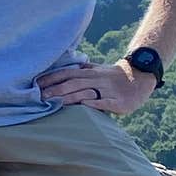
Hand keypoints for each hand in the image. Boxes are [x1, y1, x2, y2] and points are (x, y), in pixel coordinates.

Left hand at [36, 59, 156, 115]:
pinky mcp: (119, 101)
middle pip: (72, 83)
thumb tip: (59, 69)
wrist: (140, 77)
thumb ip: (79, 70)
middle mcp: (96, 79)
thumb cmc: (113, 76)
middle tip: (40, 98)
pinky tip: (84, 106)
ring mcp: (108, 89)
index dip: (51, 78)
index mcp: (88, 72)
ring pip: (86, 92)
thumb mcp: (95, 70)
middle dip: (55, 90)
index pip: (66, 73)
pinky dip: (94, 103)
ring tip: (55, 103)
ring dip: (69, 97)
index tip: (35, 85)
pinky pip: (105, 102)